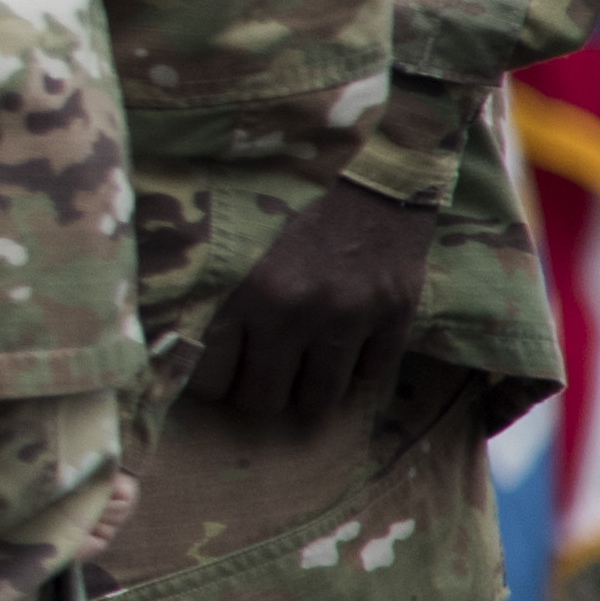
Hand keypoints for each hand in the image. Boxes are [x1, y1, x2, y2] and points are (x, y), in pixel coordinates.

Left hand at [177, 179, 431, 429]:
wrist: (377, 199)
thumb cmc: (306, 231)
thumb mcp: (253, 260)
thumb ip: (233, 307)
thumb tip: (205, 361)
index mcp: (251, 293)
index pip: (212, 374)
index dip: (212, 388)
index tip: (218, 385)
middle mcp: (296, 312)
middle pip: (263, 399)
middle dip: (261, 398)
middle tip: (265, 385)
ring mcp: (349, 321)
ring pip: (318, 400)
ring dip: (310, 394)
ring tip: (306, 376)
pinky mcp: (394, 325)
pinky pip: (367, 379)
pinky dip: (357, 372)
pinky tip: (351, 348)